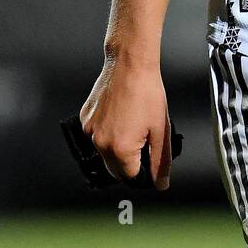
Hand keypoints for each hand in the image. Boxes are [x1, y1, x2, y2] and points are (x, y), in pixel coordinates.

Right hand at [80, 56, 172, 189]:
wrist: (130, 64)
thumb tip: (161, 184)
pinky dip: (106, 130)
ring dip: (116, 145)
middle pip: (114, 168)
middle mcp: (100, 143)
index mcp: (120, 149)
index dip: (142, 169)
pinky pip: (95, 134)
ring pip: (104, 151)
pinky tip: (119, 114)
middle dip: (128, 160)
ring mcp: (90, 130)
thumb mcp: (161, 129)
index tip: (148, 155)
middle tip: (142, 137)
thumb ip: (161, 161)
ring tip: (132, 121)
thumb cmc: (147, 92)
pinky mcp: (85, 117)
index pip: (130, 176)